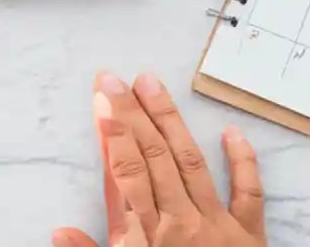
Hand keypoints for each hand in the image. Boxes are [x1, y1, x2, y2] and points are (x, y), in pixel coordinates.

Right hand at [53, 73, 266, 246]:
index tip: (101, 98)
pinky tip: (231, 132)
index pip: (124, 172)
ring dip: (170, 121)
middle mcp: (181, 224)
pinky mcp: (250, 238)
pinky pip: (249, 192)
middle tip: (116, 78)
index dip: (111, 131)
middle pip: (153, 157)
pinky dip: (242, 161)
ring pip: (190, 162)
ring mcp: (217, 227)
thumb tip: (59, 232)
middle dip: (133, 113)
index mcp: (148, 238)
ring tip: (153, 85)